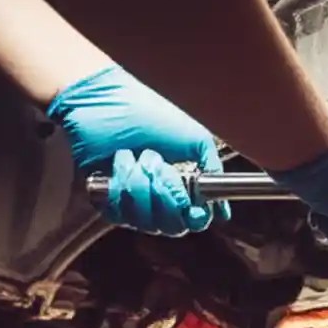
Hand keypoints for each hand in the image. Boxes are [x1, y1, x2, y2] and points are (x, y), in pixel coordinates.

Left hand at [47, 65, 230, 235]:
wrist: (105, 101)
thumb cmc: (149, 113)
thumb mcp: (196, 138)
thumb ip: (213, 172)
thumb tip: (222, 210)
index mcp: (184, 186)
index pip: (195, 220)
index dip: (195, 218)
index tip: (193, 208)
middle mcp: (160, 198)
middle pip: (171, 226)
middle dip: (166, 195)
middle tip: (159, 164)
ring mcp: (133, 201)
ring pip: (144, 221)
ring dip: (141, 186)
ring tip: (135, 156)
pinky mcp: (107, 199)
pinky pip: (118, 214)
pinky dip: (119, 187)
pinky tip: (119, 161)